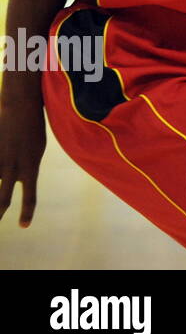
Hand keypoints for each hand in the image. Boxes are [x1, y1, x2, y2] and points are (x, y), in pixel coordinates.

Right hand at [0, 93, 46, 227]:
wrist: (22, 107)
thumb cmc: (31, 129)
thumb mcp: (35, 152)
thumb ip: (25, 170)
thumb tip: (15, 182)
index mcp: (31, 168)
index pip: (30, 197)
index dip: (27, 213)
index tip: (24, 226)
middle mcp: (14, 168)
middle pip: (2, 200)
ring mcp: (0, 161)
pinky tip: (2, 157)